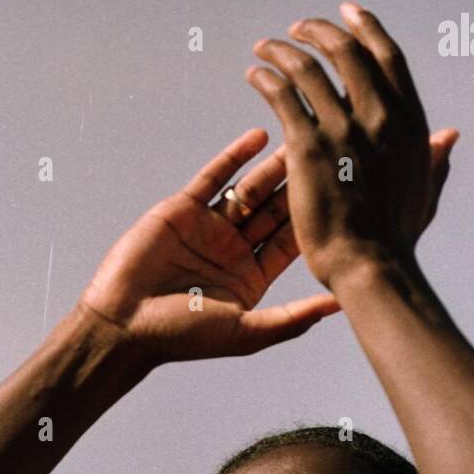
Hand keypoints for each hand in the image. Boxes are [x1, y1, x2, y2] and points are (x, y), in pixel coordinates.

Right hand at [79, 128, 339, 362]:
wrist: (124, 323)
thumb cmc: (182, 337)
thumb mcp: (246, 332)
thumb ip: (293, 318)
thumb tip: (342, 306)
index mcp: (252, 278)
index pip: (292, 241)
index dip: (319, 219)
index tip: (349, 195)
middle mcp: (234, 250)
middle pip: (276, 210)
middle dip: (303, 184)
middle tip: (334, 154)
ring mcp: (209, 227)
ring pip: (249, 189)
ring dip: (276, 166)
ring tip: (304, 136)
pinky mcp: (182, 209)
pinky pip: (213, 176)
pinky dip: (235, 156)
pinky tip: (259, 137)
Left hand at [245, 4, 458, 288]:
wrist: (371, 266)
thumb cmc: (396, 240)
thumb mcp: (423, 191)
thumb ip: (433, 158)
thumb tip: (449, 135)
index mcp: (409, 122)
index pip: (386, 57)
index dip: (366, 28)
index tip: (348, 13)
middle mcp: (380, 116)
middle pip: (347, 52)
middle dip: (321, 31)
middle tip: (299, 28)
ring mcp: (344, 128)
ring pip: (309, 68)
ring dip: (285, 50)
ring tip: (267, 47)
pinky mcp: (309, 146)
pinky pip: (284, 95)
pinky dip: (267, 78)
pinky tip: (256, 74)